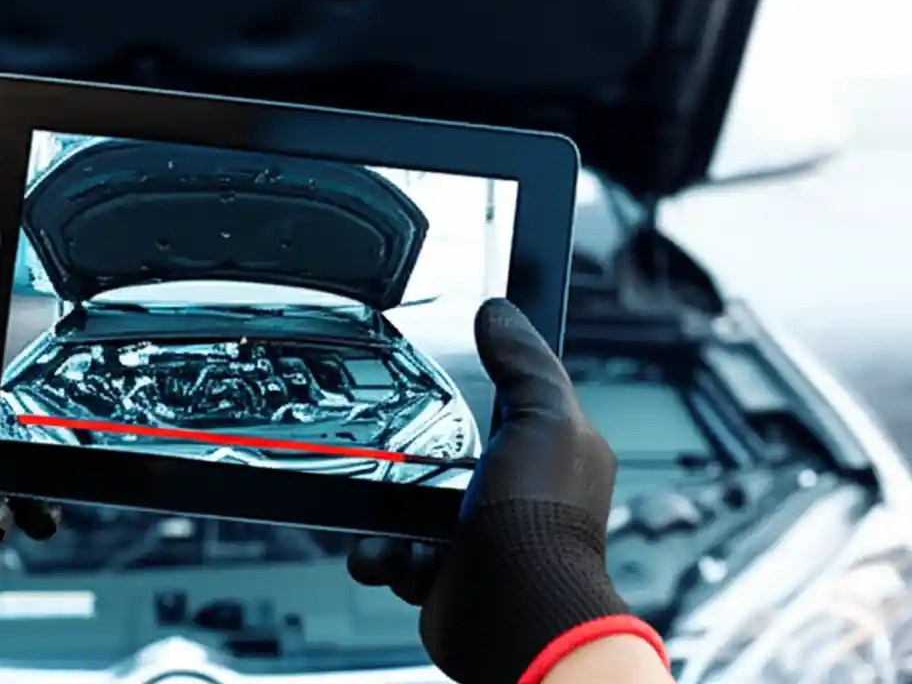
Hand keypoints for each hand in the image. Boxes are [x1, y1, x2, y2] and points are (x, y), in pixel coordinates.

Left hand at [0, 213, 61, 635]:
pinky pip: (8, 499)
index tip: (76, 331)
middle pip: (29, 390)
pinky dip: (16, 511)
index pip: (2, 320)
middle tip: (77, 425)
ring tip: (42, 492)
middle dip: (57, 410)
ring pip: (28, 450)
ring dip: (44, 473)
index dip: (40, 324)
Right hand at [348, 299, 664, 683]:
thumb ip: (524, 363)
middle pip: (446, 449)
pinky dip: (381, 553)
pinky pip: (391, 552)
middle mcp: (511, 493)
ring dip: (389, 509)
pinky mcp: (440, 572)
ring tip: (387, 507)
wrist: (515, 618)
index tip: (449, 361)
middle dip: (416, 450)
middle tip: (397, 441)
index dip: (480, 380)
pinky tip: (387, 550)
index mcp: (547, 452)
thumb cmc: (543, 527)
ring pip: (409, 502)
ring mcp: (474, 534)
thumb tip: (500, 311)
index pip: (508, 400)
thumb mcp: (544, 419)